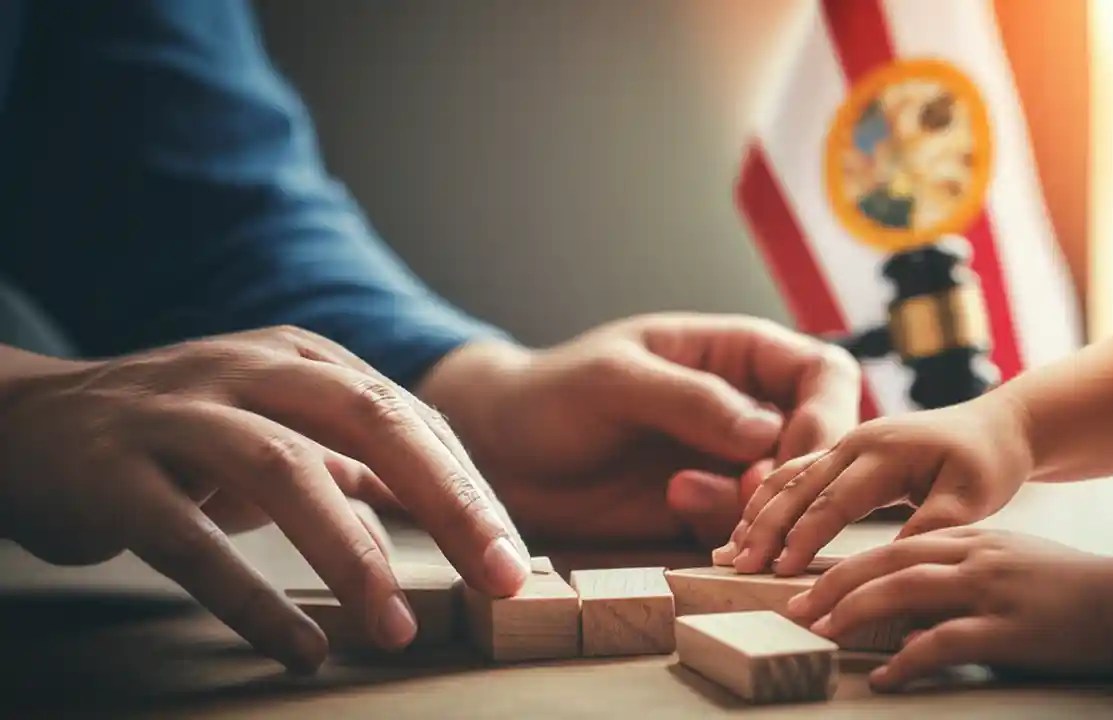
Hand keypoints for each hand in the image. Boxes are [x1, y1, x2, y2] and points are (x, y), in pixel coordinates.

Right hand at [0, 327, 527, 671]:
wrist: (29, 421)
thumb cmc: (177, 430)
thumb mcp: (273, 425)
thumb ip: (352, 457)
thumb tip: (444, 507)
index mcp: (299, 357)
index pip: (406, 414)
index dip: (467, 485)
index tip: (510, 555)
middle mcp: (248, 371)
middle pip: (371, 419)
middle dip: (449, 499)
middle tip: (501, 575)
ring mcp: (179, 416)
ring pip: (286, 471)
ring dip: (353, 555)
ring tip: (396, 628)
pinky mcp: (116, 476)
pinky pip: (191, 542)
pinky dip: (252, 597)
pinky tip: (300, 647)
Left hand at [421, 314, 860, 544]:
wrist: (500, 452)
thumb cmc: (552, 392)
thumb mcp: (617, 379)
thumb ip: (691, 400)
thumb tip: (767, 430)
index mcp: (735, 353)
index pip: (820, 372)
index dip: (826, 413)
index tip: (796, 452)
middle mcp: (743, 407)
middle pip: (820, 439)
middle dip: (799, 473)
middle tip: (752, 495)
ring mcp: (724, 462)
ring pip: (788, 491)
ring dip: (756, 505)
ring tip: (682, 494)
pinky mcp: (701, 509)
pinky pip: (745, 527)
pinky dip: (728, 531)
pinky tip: (676, 508)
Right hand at [717, 393, 1032, 574]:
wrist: (993, 426)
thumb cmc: (986, 461)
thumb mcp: (974, 496)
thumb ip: (934, 525)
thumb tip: (893, 561)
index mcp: (885, 451)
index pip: (834, 499)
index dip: (804, 535)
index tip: (782, 569)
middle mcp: (856, 442)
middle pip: (797, 486)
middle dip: (765, 527)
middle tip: (739, 565)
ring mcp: (845, 444)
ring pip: (787, 477)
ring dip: (757, 513)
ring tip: (731, 551)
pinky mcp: (841, 454)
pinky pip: (795, 474)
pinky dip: (767, 501)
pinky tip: (749, 528)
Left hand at [785, 528, 1112, 690]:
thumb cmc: (1067, 585)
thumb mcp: (1006, 557)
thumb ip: (958, 564)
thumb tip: (907, 589)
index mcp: (968, 538)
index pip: (891, 546)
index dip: (845, 565)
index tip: (809, 586)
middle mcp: (971, 557)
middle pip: (884, 563)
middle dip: (832, 584)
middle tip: (794, 609)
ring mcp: (988, 590)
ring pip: (903, 593)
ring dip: (853, 613)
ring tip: (821, 633)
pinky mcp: (1008, 630)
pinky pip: (943, 643)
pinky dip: (906, 661)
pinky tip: (885, 677)